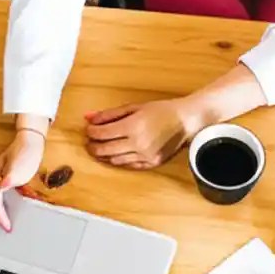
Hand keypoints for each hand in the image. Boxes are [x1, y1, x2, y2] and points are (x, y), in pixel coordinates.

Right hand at [0, 128, 46, 232]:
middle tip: (6, 228)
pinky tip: (12, 211)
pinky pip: (3, 197)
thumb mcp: (19, 165)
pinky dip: (6, 206)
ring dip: (0, 212)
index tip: (6, 225)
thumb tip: (2, 186)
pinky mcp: (6, 181)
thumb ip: (11, 176)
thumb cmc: (25, 152)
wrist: (31, 141)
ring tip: (6, 224)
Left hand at [84, 95, 209, 168]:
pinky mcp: (151, 163)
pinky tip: (115, 154)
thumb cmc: (161, 110)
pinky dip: (118, 160)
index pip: (102, 133)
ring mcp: (145, 156)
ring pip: (115, 160)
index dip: (91, 132)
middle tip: (89, 142)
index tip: (89, 129)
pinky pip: (128, 165)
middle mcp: (138, 143)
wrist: (186, 120)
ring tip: (100, 147)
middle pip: (105, 150)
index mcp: (132, 126)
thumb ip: (110, 114)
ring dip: (104, 155)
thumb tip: (88, 117)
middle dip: (93, 146)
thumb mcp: (134, 107)